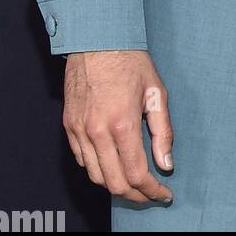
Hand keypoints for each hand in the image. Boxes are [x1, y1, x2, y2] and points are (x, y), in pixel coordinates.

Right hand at [62, 50, 173, 203]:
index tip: (164, 195)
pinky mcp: (69, 126)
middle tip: (151, 195)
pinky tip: (112, 165)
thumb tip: (166, 164)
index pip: (136, 174)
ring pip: (96, 176)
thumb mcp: (156, 92)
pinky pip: (82, 160)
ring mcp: (79, 130)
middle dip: (136, 196)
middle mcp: (97, 132)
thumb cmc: (130, 61)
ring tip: (134, 184)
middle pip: (114, 183)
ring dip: (116, 186)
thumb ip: (162, 132)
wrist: (96, 39)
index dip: (152, 191)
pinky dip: (98, 170)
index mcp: (122, 124)